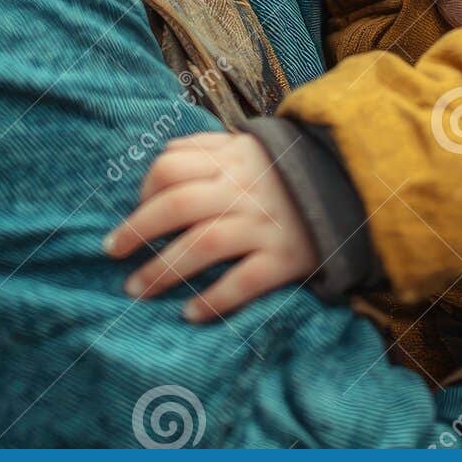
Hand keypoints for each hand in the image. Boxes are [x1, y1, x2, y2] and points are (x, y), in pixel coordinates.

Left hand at [103, 131, 319, 320]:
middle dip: (138, 231)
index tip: (133, 211)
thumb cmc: (282, 173)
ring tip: (137, 289)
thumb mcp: (247, 148)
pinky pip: (245, 281)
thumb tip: (159, 162)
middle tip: (113, 253)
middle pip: (178, 204)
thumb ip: (204, 149)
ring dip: (163, 269)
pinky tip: (190, 314)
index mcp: (231, 159)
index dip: (143, 189)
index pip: (171, 166)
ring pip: (204, 244)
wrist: (348, 188)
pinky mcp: (285, 258)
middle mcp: (243, 190)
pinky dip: (214, 299)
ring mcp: (264, 224)